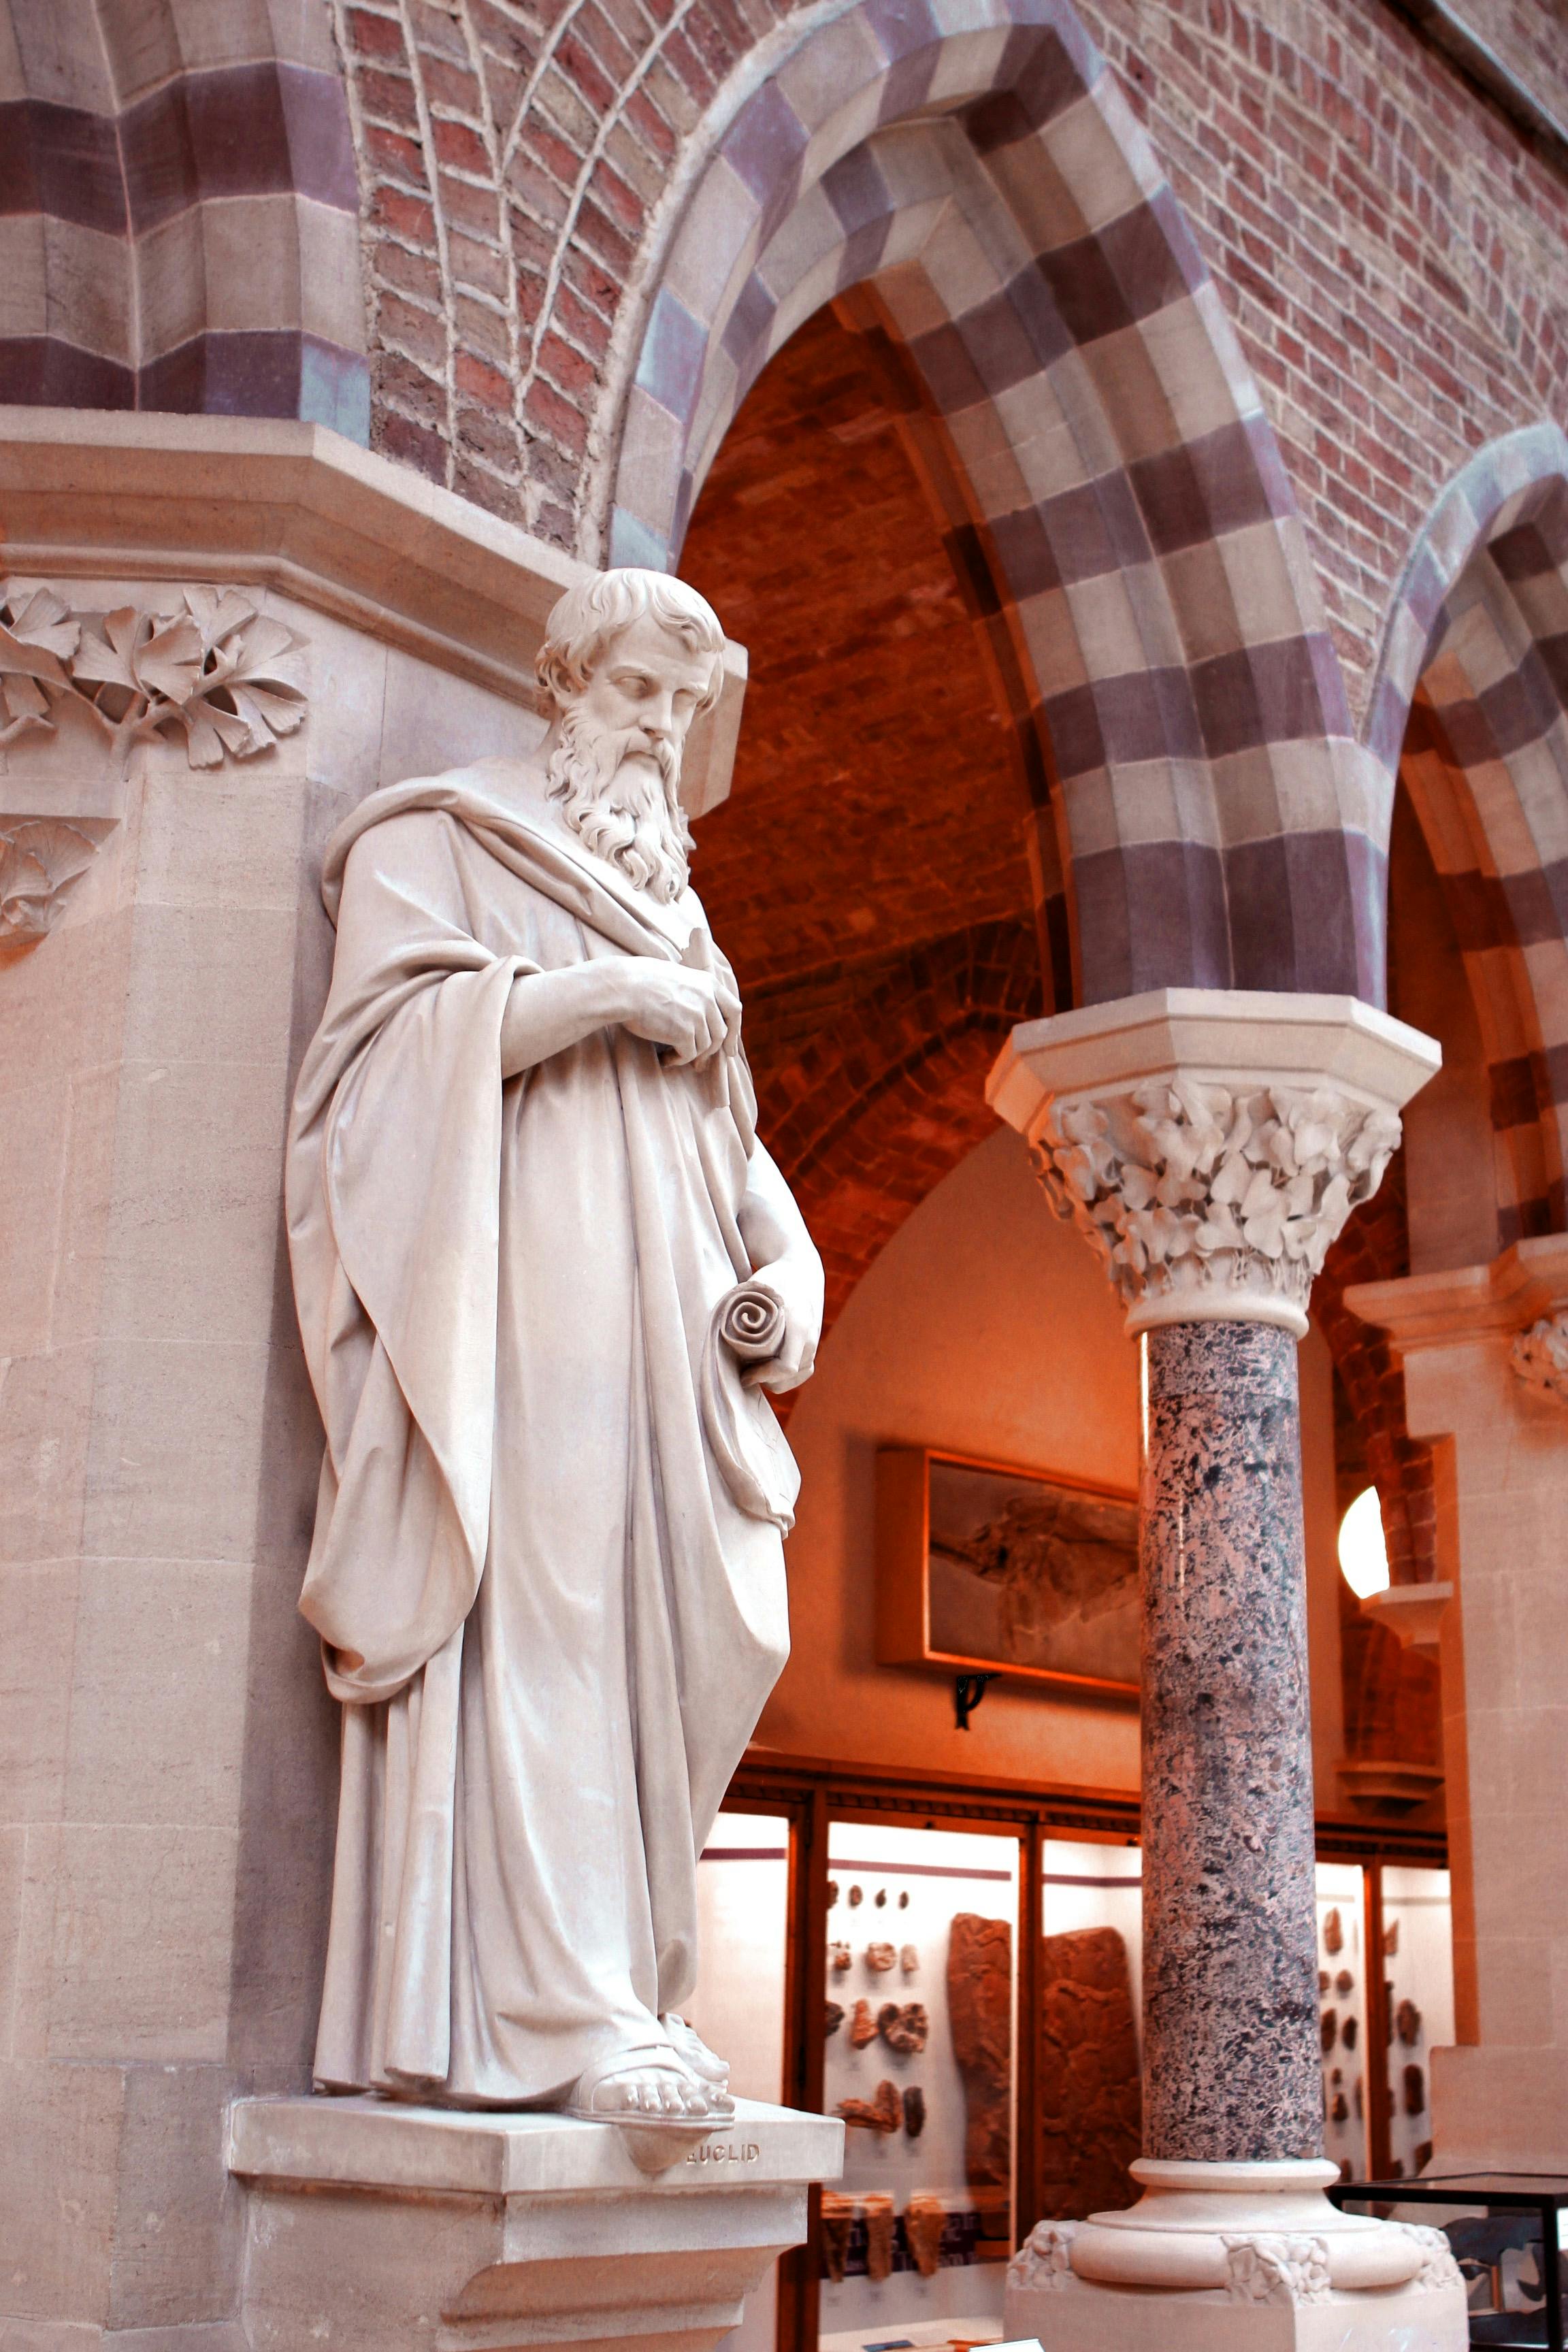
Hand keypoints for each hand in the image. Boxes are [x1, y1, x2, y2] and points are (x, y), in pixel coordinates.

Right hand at [611, 961, 728, 1066]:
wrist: (624, 988)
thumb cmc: (642, 982)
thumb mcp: (678, 978)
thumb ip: (695, 994)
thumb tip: (705, 1019)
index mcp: (709, 983)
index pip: (734, 1010)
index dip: (734, 1032)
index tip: (729, 1048)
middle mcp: (708, 999)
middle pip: (721, 1034)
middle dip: (712, 1052)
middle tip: (700, 1065)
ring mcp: (698, 1015)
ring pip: (704, 1047)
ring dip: (689, 1056)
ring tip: (671, 1056)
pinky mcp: (685, 1032)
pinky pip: (688, 1055)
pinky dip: (677, 1060)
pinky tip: (664, 1059)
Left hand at [740, 1253, 821, 1393]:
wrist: (800, 1269)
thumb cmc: (772, 1279)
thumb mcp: (754, 1291)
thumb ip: (741, 1316)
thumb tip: (720, 1342)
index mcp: (798, 1324)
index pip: (785, 1367)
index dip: (762, 1376)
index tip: (743, 1374)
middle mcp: (811, 1337)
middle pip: (789, 1377)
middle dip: (764, 1379)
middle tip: (743, 1372)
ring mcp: (814, 1342)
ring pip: (796, 1377)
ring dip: (774, 1379)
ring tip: (753, 1369)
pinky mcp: (813, 1346)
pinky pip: (802, 1372)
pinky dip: (784, 1376)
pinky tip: (767, 1369)